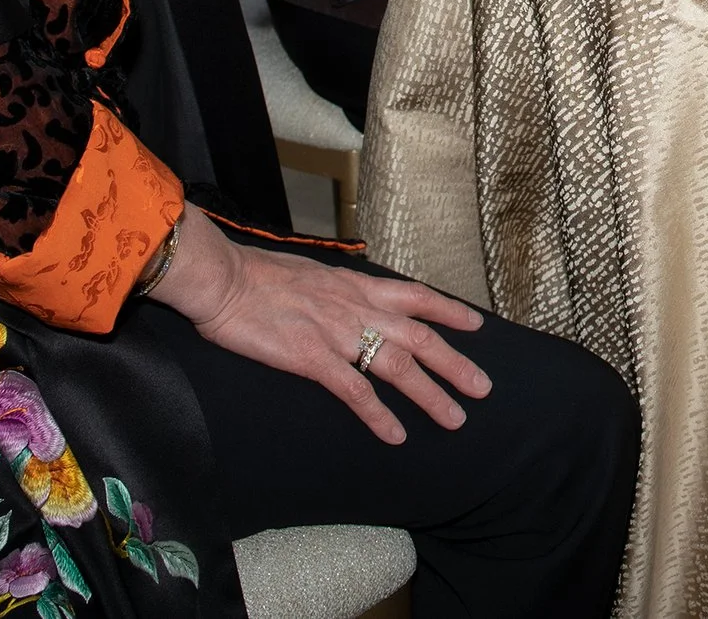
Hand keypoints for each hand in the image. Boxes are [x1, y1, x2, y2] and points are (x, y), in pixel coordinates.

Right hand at [150, 212, 487, 443]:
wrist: (224, 280)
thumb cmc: (259, 275)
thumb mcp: (313, 272)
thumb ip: (340, 289)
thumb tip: (352, 298)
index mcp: (357, 284)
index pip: (417, 296)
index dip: (449, 311)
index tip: (476, 325)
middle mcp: (357, 307)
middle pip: (421, 337)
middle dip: (456, 363)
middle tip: (483, 387)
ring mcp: (339, 334)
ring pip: (399, 368)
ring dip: (431, 396)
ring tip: (455, 418)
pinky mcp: (314, 359)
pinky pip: (356, 391)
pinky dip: (380, 415)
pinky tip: (396, 434)